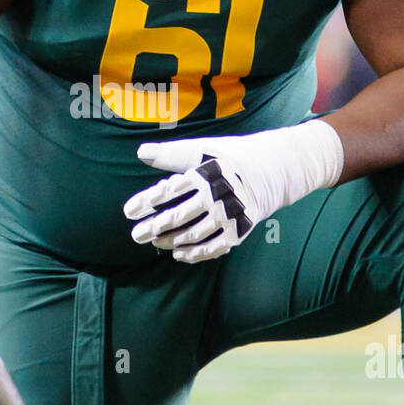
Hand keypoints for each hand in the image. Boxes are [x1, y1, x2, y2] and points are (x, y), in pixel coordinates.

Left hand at [122, 122, 343, 264]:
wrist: (275, 169)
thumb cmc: (231, 156)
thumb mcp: (203, 149)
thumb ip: (171, 154)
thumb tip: (140, 152)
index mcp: (207, 172)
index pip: (170, 189)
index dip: (147, 201)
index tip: (128, 211)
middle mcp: (219, 194)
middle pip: (181, 215)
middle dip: (155, 227)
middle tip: (135, 236)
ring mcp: (231, 214)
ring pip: (195, 234)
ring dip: (172, 241)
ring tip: (154, 243)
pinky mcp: (241, 229)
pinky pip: (214, 247)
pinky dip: (195, 254)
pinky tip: (178, 254)